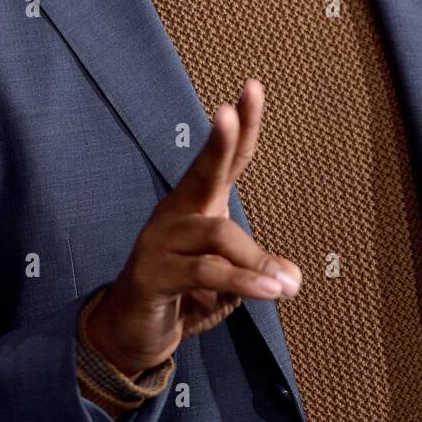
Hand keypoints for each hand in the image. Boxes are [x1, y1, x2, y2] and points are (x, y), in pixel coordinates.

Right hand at [83, 79, 301, 375]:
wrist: (131, 335)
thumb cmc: (182, 296)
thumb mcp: (227, 283)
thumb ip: (255, 272)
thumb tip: (290, 278)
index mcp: (196, 205)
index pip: (224, 159)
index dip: (241, 126)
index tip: (253, 87)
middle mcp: (176, 213)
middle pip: (204, 169)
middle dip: (222, 139)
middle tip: (231, 110)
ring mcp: (160, 241)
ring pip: (218, 234)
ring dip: (258, 261)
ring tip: (289, 284)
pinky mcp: (152, 274)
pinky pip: (206, 271)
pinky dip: (243, 282)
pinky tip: (269, 291)